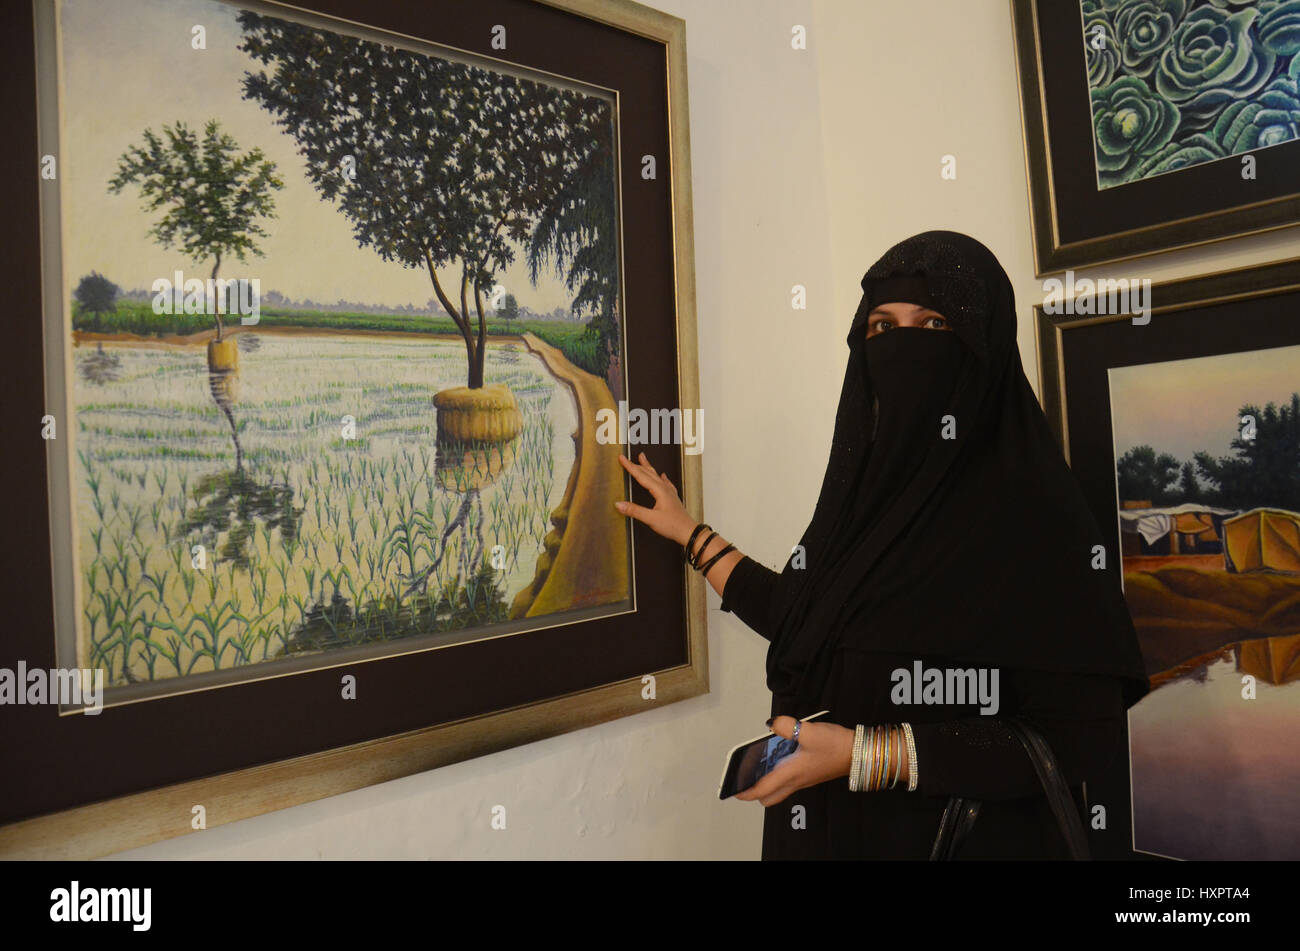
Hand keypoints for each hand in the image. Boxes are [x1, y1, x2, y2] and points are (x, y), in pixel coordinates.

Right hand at [614, 451, 694, 544]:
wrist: (688, 531)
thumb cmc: (673, 525)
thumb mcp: (651, 519)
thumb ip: (634, 511)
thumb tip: (619, 504)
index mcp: (659, 491)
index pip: (641, 475)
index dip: (630, 466)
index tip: (622, 458)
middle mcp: (664, 489)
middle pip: (648, 473)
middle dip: (636, 464)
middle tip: (627, 458)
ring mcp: (669, 493)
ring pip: (656, 476)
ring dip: (648, 467)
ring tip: (643, 459)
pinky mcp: (672, 498)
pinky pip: (665, 483)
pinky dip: (661, 477)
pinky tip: (663, 476)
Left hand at [733, 717, 855, 806]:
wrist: (858, 753)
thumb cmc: (835, 745)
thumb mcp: (809, 731)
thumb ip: (785, 725)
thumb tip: (770, 724)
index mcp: (791, 773)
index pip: (763, 789)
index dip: (747, 792)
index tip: (734, 791)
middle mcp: (796, 781)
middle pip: (770, 796)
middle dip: (756, 792)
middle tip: (745, 780)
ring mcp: (804, 780)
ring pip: (780, 790)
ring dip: (767, 783)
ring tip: (757, 768)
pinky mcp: (810, 774)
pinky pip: (789, 781)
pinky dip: (779, 775)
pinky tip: (778, 758)